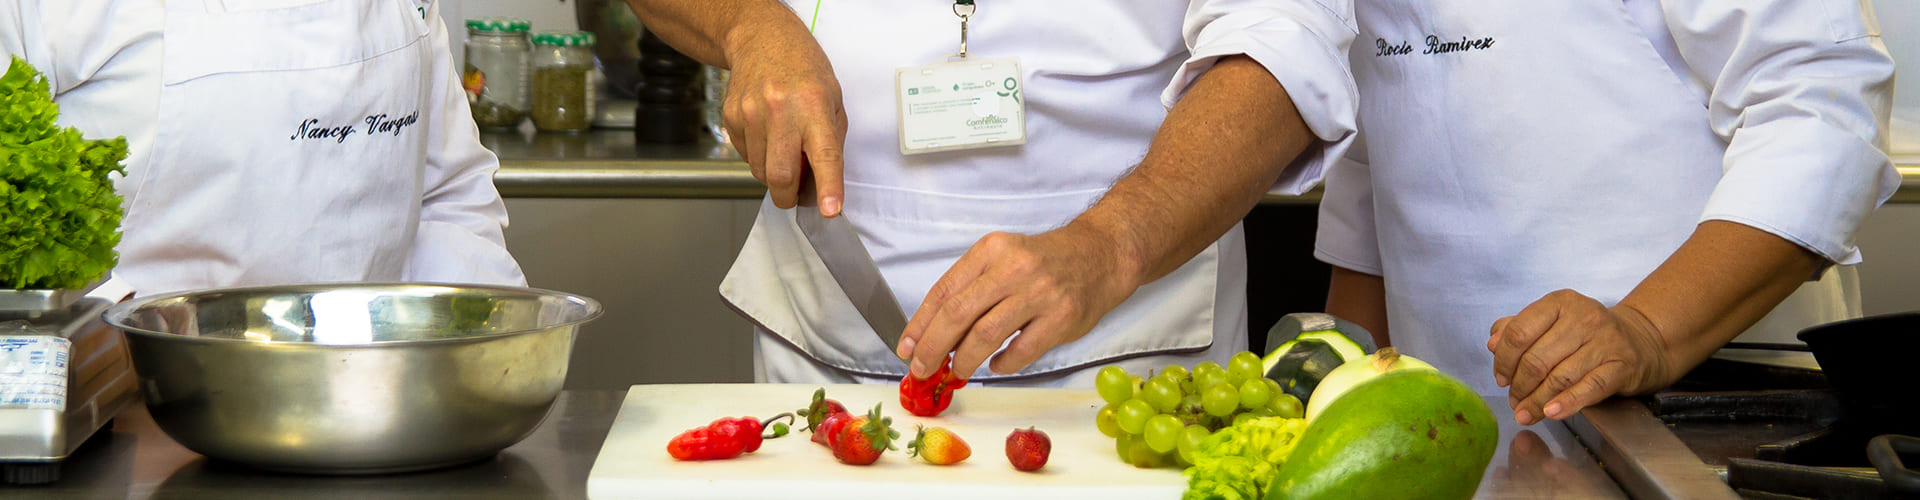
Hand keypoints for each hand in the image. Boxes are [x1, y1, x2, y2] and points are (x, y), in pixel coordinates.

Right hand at [721, 22, 847, 215]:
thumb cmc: (803, 69)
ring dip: (773, 174)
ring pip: (760, 172)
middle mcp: (780, 109)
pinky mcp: (731, 117)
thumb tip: (823, 182)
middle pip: (780, 175)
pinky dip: (758, 157)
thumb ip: (830, 141)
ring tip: (783, 149)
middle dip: (789, 196)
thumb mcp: (832, 99)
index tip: (829, 209)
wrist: (761, 38)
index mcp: (814, 105)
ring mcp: (751, 113)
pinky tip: (766, 134)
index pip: (824, 154)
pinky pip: (746, 157)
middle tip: (796, 195)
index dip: (827, 186)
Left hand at [895, 224, 1139, 378]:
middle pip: (958, 314)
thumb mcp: (1002, 258)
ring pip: (985, 335)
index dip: (920, 324)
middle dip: (933, 347)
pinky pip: (1021, 351)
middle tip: (923, 368)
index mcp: (991, 250)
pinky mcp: (1061, 318)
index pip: (944, 291)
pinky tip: (997, 364)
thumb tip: (931, 333)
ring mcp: (1039, 293)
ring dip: (964, 360)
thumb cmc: (1045, 261)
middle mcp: (1013, 268)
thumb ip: (970, 290)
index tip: (907, 346)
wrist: (1100, 255)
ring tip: (958, 371)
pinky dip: (1002, 364)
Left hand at [1489, 290, 1679, 424]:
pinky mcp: (1622, 363)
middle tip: (1514, 401)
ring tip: (1526, 413)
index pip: (1519, 332)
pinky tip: (1551, 412)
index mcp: (1559, 302)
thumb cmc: (1586, 334)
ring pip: (1560, 377)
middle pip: (1537, 358)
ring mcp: (1605, 340)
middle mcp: (1583, 317)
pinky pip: (1590, 387)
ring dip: (1537, 400)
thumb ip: (1518, 329)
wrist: (1639, 341)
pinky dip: (1567, 403)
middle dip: (1520, 386)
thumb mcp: (1552, 322)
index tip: (1500, 378)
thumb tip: (1492, 344)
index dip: (1503, 360)